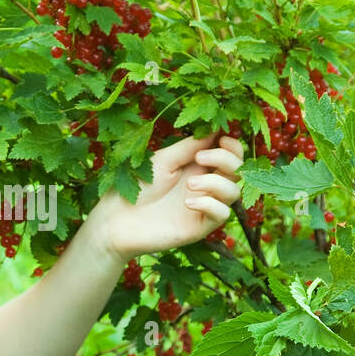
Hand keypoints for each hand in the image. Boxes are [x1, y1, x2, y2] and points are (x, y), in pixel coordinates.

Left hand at [88, 131, 244, 261]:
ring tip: (189, 184)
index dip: (232, 145)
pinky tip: (188, 203)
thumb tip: (215, 129)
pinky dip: (210, 204)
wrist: (117, 220)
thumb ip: (189, 147)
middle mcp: (205, 185)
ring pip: (233, 192)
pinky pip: (222, 215)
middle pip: (237, 171)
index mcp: (197, 166)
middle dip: (226, 159)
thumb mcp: (163, 160)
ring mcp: (204, 206)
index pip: (230, 154)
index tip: (222, 138)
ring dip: (216, 183)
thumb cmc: (135, 187)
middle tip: (200, 158)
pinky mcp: (200, 226)